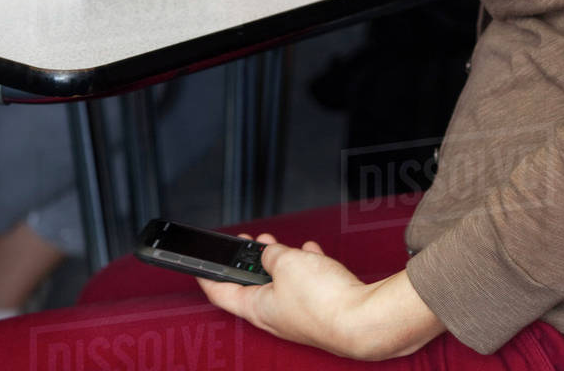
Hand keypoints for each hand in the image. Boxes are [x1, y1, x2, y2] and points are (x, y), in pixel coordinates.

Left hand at [198, 233, 443, 360]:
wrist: (365, 321)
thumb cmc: (324, 301)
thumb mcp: (286, 262)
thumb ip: (273, 255)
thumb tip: (271, 254)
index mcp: (258, 309)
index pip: (222, 293)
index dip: (207, 278)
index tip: (197, 267)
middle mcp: (277, 317)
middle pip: (254, 287)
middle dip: (249, 262)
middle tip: (244, 243)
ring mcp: (300, 316)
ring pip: (282, 284)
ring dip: (280, 262)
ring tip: (279, 245)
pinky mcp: (322, 312)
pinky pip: (308, 285)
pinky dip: (307, 267)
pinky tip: (311, 254)